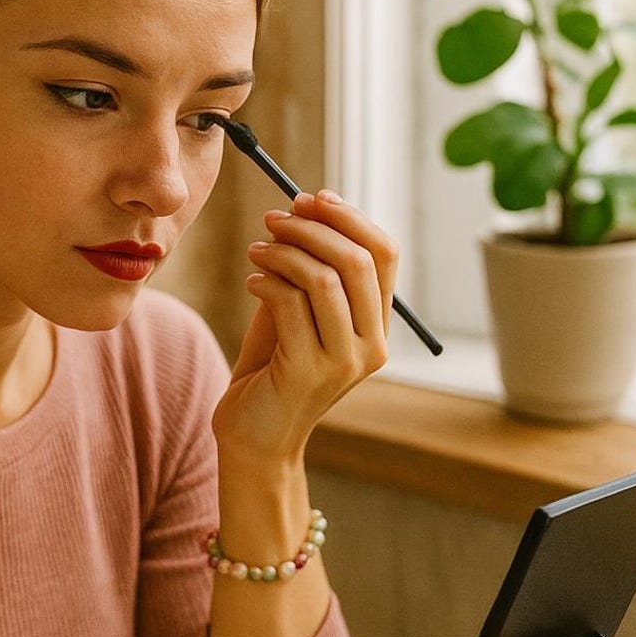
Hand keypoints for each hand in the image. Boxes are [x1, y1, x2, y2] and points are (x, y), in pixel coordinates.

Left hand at [211, 191, 398, 463]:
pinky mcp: (308, 372)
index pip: (384, 254)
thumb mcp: (296, 311)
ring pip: (324, 279)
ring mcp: (344, 362)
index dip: (349, 217)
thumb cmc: (272, 370)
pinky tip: (251, 281)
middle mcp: (372, 346)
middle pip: (357, 260)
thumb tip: (305, 208)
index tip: (310, 199)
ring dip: (284, 252)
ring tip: (256, 251)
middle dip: (312, 228)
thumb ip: (309, 270)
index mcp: (377, 327)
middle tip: (273, 219)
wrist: (253, 437)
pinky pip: (290, 304)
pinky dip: (267, 281)